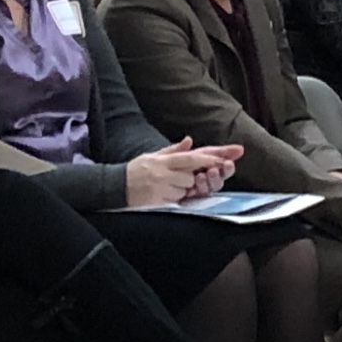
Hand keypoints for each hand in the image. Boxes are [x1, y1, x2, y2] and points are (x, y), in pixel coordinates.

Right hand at [123, 140, 240, 207]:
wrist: (114, 187)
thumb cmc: (136, 170)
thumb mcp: (153, 156)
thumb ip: (174, 150)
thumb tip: (190, 140)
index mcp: (164, 160)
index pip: (192, 158)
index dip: (210, 158)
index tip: (227, 158)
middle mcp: (163, 173)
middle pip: (193, 175)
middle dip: (195, 176)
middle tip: (186, 176)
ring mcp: (161, 187)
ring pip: (187, 188)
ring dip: (184, 188)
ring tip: (168, 185)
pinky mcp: (159, 200)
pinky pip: (178, 199)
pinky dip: (176, 197)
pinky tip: (164, 193)